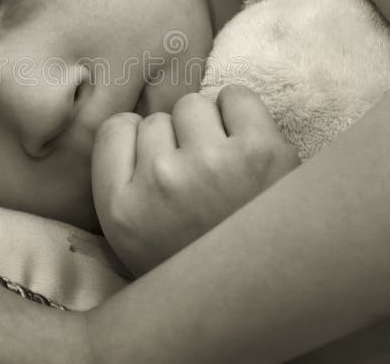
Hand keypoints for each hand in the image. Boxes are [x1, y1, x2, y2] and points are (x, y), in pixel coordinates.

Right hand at [92, 84, 298, 275]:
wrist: (274, 291)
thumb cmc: (203, 260)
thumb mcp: (135, 241)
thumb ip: (120, 182)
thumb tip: (131, 120)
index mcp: (122, 211)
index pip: (116, 129)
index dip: (140, 145)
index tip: (160, 168)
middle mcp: (160, 183)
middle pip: (155, 119)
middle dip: (176, 142)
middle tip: (199, 181)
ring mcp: (210, 164)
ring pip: (192, 105)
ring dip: (208, 128)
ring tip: (226, 167)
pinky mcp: (260, 151)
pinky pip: (235, 96)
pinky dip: (241, 114)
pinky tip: (248, 148)